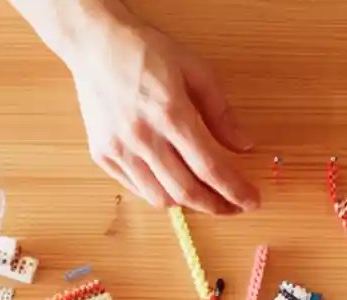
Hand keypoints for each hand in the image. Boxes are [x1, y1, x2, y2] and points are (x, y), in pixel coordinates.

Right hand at [67, 17, 258, 214]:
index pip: (210, 168)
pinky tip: (173, 183)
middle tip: (233, 207)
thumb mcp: (195, 71)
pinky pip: (136, 188)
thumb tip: (244, 145)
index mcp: (171, 114)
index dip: (235, 191)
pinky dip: (159, 192)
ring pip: (160, 197)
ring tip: (205, 196)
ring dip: (188, 203)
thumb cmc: (147, 52)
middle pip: (186, 191)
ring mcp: (119, 149)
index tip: (251, 201)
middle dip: (216, 206)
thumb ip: (221, 113)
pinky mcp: (102, 155)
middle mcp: (143, 137)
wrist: (94, 45)